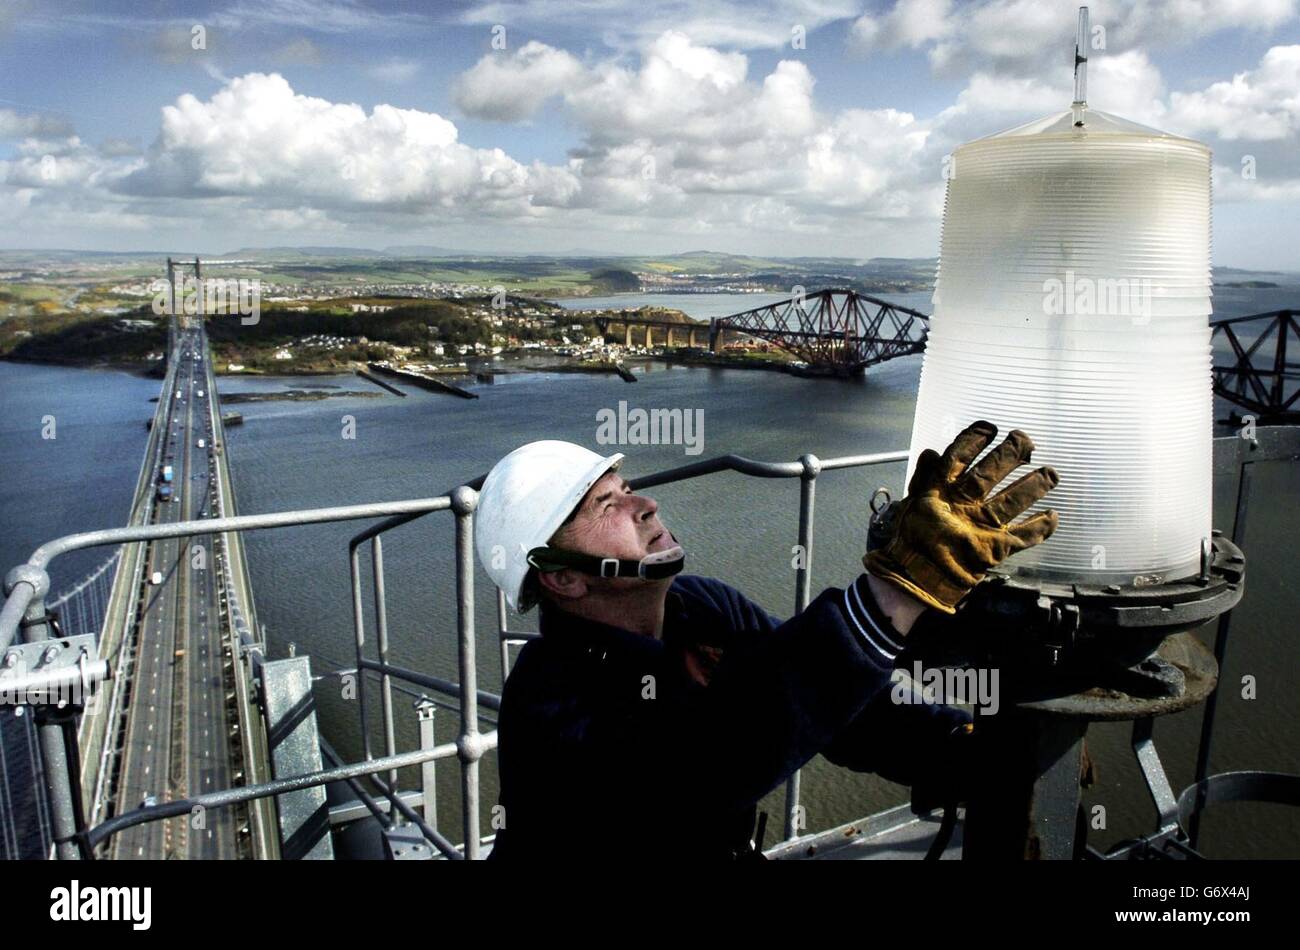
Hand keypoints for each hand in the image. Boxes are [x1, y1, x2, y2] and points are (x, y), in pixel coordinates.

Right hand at [863, 420, 1059, 613]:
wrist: (916, 578)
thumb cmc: (911, 539)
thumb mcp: (912, 503)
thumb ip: (923, 477)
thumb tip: (931, 451)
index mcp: (939, 491)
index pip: (958, 456)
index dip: (975, 439)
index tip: (990, 428)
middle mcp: (963, 504)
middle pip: (992, 472)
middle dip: (1012, 453)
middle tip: (1027, 440)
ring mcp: (981, 526)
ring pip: (1014, 500)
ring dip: (1035, 485)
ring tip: (1052, 474)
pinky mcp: (996, 549)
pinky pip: (1025, 536)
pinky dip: (1041, 527)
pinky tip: (1054, 516)